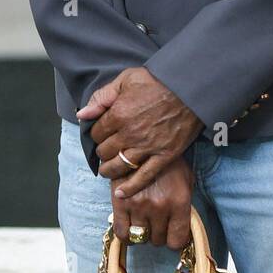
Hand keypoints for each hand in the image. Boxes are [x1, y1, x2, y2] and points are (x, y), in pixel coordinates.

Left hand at [78, 67, 202, 195]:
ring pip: (119, 166)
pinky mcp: (164, 156)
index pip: (96, 133)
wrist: (190, 87)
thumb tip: (82, 114)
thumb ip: (102, 97)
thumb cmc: (158, 80)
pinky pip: (144, 176)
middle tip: (107, 149)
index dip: (97, 133)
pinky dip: (131, 187)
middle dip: (103, 151)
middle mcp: (130, 134)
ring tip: (107, 170)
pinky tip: (121, 193)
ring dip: (109, 170)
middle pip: (105, 151)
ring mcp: (147, 147)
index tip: (103, 133)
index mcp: (118, 114)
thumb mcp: (126, 79)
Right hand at [111, 155, 194, 249]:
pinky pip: (121, 232)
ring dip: (142, 233)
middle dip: (158, 234)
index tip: (172, 235)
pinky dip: (125, 235)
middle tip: (157, 223)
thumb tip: (182, 230)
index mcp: (179, 201)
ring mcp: (139, 205)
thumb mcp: (186, 179)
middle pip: (157, 240)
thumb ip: (184, 205)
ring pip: (140, 237)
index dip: (174, 240)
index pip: (177, 241)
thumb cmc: (168, 161)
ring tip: (144, 221)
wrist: (145, 138)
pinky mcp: (120, 202)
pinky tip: (129, 227)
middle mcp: (160, 206)